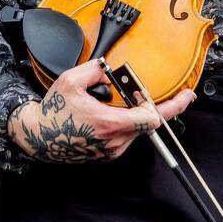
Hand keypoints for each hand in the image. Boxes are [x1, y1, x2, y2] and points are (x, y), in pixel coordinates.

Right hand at [8, 59, 196, 162]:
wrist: (38, 137)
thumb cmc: (53, 112)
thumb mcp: (70, 81)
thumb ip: (94, 69)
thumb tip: (108, 67)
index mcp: (109, 123)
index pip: (151, 118)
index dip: (170, 106)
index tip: (184, 97)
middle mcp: (114, 141)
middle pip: (148, 123)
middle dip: (149, 104)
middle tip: (142, 90)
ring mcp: (112, 150)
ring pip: (138, 130)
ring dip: (135, 113)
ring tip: (122, 100)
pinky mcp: (108, 153)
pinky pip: (127, 136)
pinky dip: (126, 122)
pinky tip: (113, 112)